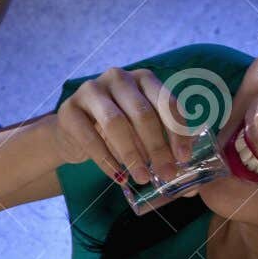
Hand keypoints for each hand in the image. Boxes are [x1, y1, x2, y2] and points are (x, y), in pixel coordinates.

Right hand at [54, 67, 195, 194]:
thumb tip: (187, 181)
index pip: (166, 102)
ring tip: (142, 178)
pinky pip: (90, 138)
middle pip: (142, 113)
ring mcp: (91, 90)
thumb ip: (162, 144)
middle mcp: (118, 78)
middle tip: (165, 173)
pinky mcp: (69, 109)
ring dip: (132, 154)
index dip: (177, 131)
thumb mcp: (140, 131)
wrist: (70, 131)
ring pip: (116, 124)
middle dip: (157, 147)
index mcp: (143, 79)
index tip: (183, 158)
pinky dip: (106, 161)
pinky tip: (118, 177)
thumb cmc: (113, 132)